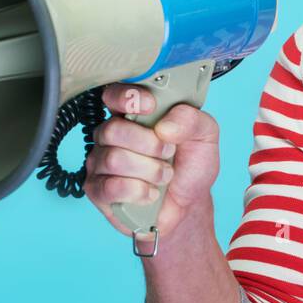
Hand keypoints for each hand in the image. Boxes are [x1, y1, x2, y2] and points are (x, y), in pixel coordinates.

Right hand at [83, 83, 220, 240]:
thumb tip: (164, 126)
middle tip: (168, 153)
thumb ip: (192, 120)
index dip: (128, 98)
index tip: (151, 107)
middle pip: (113, 130)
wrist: (187, 207)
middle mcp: (111, 135)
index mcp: (133, 115)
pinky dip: (138, 191)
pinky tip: (150, 194)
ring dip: (149, 171)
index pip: (114, 94)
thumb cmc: (190, 168)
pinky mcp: (97, 190)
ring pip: (114, 159)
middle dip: (149, 144)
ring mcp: (101, 162)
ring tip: (163, 176)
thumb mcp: (205, 136)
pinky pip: (110, 187)